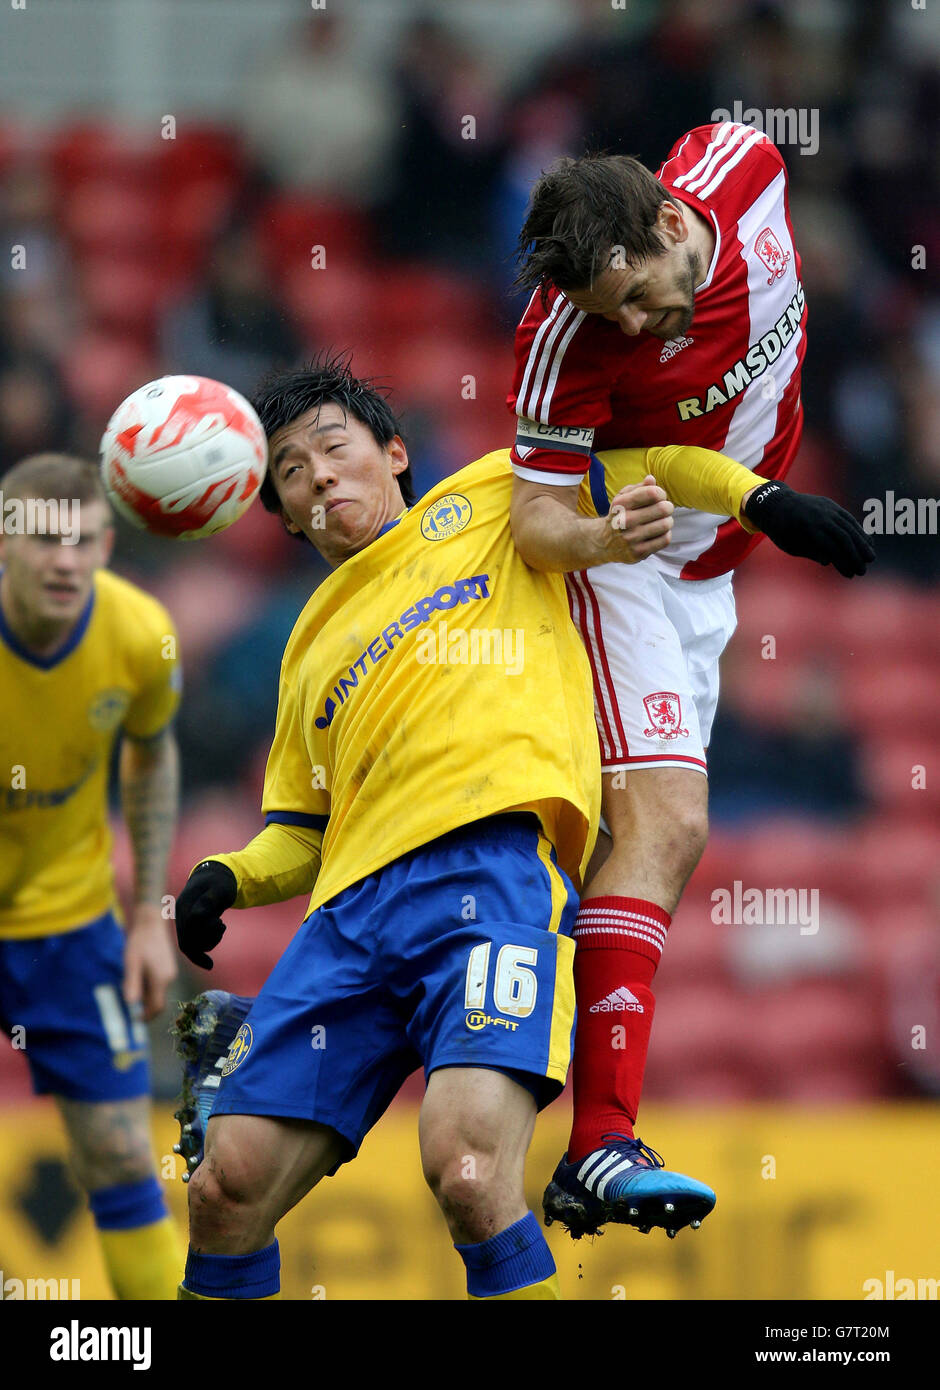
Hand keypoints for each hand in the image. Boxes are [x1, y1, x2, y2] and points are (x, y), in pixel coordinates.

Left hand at [124, 903, 176, 1020]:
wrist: (151, 922)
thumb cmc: (139, 942)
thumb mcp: (131, 964)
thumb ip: (132, 984)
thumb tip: (131, 1004)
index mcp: (161, 980)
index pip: (157, 1007)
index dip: (147, 1016)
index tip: (135, 1019)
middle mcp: (169, 978)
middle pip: (158, 1000)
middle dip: (145, 1006)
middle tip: (129, 1001)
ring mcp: (170, 972)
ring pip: (158, 992)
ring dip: (146, 994)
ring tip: (131, 981)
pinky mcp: (168, 967)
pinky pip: (160, 983)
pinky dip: (149, 986)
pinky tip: (138, 974)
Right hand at [175, 861, 237, 969]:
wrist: (216, 876)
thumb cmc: (220, 882)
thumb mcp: (220, 888)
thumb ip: (209, 900)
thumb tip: (198, 915)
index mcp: (185, 904)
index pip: (188, 931)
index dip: (198, 949)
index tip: (211, 963)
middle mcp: (181, 913)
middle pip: (187, 941)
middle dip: (207, 941)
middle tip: (222, 925)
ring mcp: (183, 918)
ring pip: (190, 942)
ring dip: (208, 941)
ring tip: (221, 925)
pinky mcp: (189, 922)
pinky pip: (194, 940)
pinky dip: (207, 941)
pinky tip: (218, 929)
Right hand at [602, 475, 673, 562]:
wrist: (603, 543)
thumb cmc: (619, 515)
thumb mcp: (624, 498)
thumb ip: (639, 487)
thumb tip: (651, 479)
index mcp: (621, 505)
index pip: (652, 493)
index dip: (660, 493)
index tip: (658, 497)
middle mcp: (625, 521)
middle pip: (663, 509)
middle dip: (667, 507)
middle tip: (664, 509)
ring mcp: (631, 539)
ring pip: (666, 524)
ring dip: (667, 521)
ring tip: (661, 521)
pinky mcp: (638, 552)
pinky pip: (665, 540)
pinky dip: (665, 534)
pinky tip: (658, 533)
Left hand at [742, 480, 874, 576]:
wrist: (776, 503)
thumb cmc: (781, 530)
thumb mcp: (791, 545)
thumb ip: (811, 552)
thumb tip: (829, 561)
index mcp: (808, 528)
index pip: (831, 548)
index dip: (842, 563)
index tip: (850, 575)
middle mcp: (820, 516)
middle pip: (844, 537)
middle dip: (856, 555)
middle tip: (863, 571)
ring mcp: (827, 508)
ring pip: (850, 526)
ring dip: (862, 543)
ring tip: (870, 558)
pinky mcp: (831, 505)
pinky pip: (848, 518)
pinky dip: (858, 530)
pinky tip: (867, 541)